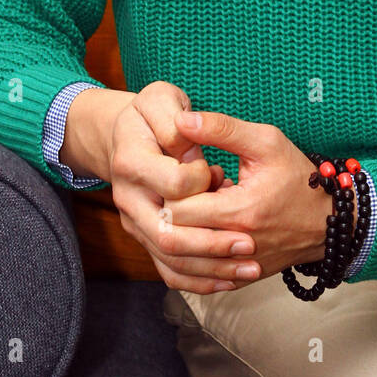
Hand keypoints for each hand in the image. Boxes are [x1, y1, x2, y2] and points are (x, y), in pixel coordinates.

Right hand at [64, 81, 258, 292]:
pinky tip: (230, 278)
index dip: (201, 181)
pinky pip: (169, 270)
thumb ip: (174, 114)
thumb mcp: (161, 98)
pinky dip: (200, 279)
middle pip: (168, 235)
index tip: (219, 173)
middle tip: (250, 242)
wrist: (126, 134)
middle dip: (213, 243)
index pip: (173, 184)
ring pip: (170, 258)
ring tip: (250, 266)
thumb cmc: (150, 113)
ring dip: (212, 267)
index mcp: (131, 162)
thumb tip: (189, 127)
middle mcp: (128, 199)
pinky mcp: (146, 237)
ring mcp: (135, 222)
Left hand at [164, 109, 352, 286]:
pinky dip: (193, 253)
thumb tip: (181, 120)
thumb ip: (222, 129)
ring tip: (200, 209)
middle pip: (173, 234)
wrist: (329, 219)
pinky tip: (206, 230)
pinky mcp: (239, 278)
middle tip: (194, 191)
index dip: (175, 186)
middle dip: (174, 208)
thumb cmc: (298, 177)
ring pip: (181, 259)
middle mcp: (234, 246)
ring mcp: (236, 266)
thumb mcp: (266, 142)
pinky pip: (198, 276)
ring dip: (182, 232)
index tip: (196, 173)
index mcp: (239, 211)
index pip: (175, 207)